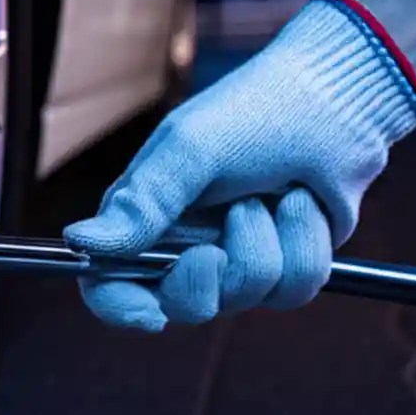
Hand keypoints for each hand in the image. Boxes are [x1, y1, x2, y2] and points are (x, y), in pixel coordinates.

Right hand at [64, 0, 415, 330]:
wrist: (337, 100)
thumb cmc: (254, 111)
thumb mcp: (187, 150)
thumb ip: (138, 204)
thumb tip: (77, 242)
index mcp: (143, 218)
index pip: (109, 283)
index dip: (121, 308)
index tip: (151, 314)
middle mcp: (183, 246)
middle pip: (183, 306)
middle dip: (214, 273)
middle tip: (235, 216)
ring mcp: (236, 259)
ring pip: (246, 297)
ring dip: (269, 243)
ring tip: (275, 195)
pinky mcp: (285, 265)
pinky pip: (294, 288)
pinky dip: (305, 243)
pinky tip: (304, 205)